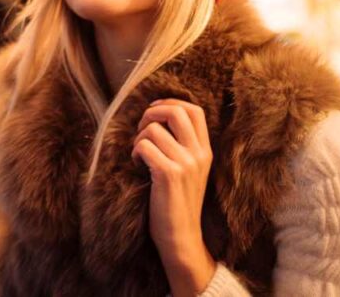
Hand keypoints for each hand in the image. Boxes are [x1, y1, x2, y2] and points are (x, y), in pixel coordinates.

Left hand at [133, 99, 215, 296]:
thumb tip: (157, 116)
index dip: (170, 103)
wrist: (181, 236)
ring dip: (138, 139)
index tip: (154, 113)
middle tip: (141, 130)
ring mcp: (186, 164)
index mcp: (205, 151)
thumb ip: (182, 145)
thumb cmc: (176, 201)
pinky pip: (143, 146)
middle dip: (151, 113)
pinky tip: (138, 166)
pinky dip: (135, 152)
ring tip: (140, 156)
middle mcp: (199, 154)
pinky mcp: (169, 174)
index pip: (194, 110)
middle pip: (175, 111)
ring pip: (152, 129)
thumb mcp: (189, 170)